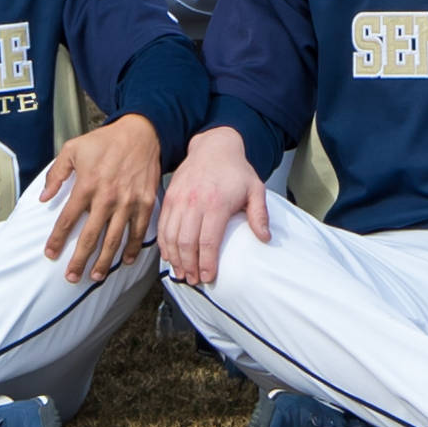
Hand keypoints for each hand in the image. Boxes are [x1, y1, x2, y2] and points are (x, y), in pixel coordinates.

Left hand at [37, 115, 164, 282]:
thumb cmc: (106, 141)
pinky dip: (132, 248)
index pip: (67, 219)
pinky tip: (125, 260)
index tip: (51, 254)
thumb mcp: (73, 149)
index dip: (57, 240)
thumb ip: (56, 174)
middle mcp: (107, 197)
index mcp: (87, 185)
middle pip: (90, 237)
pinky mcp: (145, 203)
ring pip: (114, 240)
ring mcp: (128, 202)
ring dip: (104, 261)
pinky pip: (138, 231)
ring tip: (95, 276)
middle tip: (71, 277)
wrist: (141, 132)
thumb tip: (44, 198)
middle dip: (79, 260)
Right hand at [156, 129, 269, 289]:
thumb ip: (260, 214)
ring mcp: (179, 199)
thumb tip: (265, 238)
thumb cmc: (235, 170)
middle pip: (187, 242)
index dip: (207, 263)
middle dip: (190, 266)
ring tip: (182, 273)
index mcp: (216, 202)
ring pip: (171, 236)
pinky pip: (163, 225)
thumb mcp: (255, 188)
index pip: (208, 241)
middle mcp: (194, 202)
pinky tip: (170, 256)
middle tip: (195, 280)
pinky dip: (164, 244)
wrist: (214, 146)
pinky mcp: (170, 197)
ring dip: (175, 258)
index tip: (209, 277)